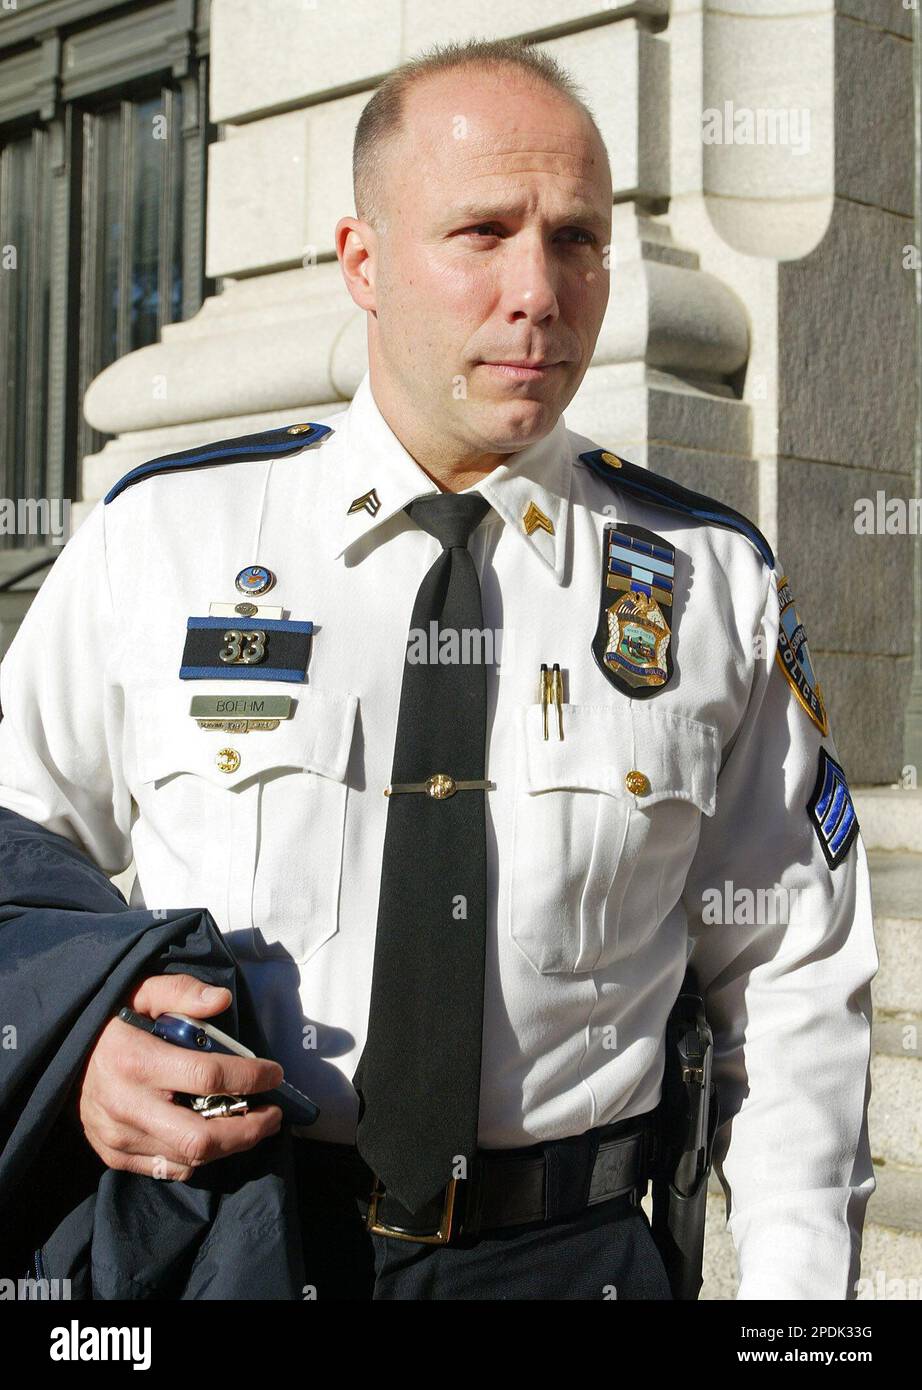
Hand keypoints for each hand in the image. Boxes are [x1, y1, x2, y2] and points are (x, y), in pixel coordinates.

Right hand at [75, 973, 283, 1180]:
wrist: (65, 1054)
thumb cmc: (114, 1021)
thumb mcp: (143, 991)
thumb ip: (182, 991)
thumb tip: (222, 999)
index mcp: (137, 1061)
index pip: (208, 1077)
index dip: (250, 1077)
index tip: (275, 1073)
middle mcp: (127, 1105)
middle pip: (201, 1137)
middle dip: (249, 1130)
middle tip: (274, 1114)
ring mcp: (119, 1137)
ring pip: (189, 1159)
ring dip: (231, 1145)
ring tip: (253, 1123)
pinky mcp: (115, 1155)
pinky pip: (169, 1169)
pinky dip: (200, 1158)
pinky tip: (214, 1136)